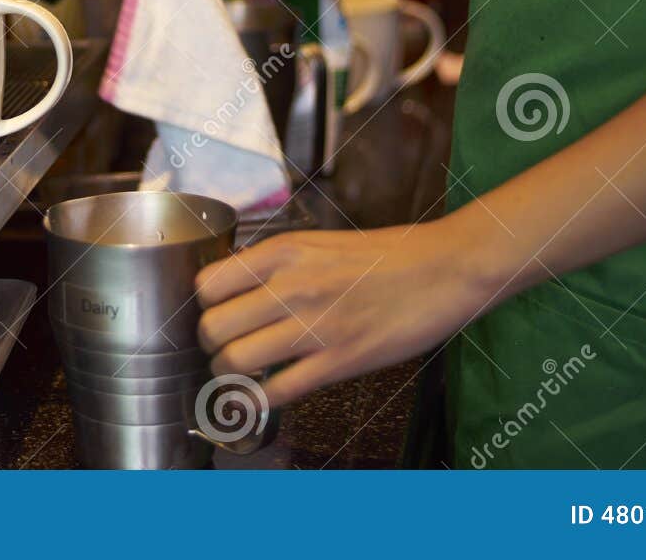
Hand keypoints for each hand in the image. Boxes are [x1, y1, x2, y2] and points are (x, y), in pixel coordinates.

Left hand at [194, 218, 495, 406]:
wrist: (443, 269)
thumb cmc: (384, 256)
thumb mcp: (318, 244)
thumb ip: (275, 266)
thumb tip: (234, 290)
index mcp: (283, 252)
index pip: (206, 285)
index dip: (202, 306)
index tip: (212, 314)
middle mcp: (290, 287)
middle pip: (212, 328)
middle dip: (209, 345)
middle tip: (221, 349)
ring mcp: (314, 326)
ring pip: (236, 362)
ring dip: (228, 375)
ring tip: (238, 374)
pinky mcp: (339, 361)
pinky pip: (277, 391)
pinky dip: (258, 400)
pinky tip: (259, 397)